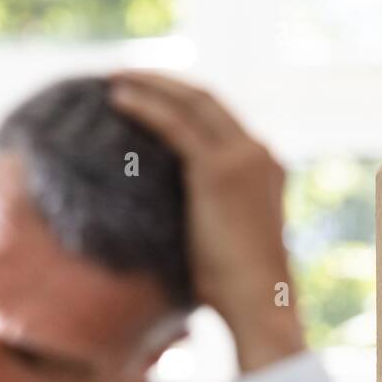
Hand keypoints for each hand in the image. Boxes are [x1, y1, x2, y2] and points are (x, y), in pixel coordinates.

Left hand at [108, 69, 305, 372]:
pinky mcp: (219, 169)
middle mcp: (259, 152)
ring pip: (191, 101)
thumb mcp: (220, 242)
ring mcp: (242, 157)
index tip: (152, 96)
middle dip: (166, 82)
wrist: (258, 306)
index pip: (221, 119)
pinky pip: (175, 124)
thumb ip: (203, 216)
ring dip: (151, 84)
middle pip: (206, 99)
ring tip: (116, 78)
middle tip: (128, 76)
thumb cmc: (235, 292)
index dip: (185, 102)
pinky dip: (145, 106)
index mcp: (265, 167)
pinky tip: (117, 100)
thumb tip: (164, 220)